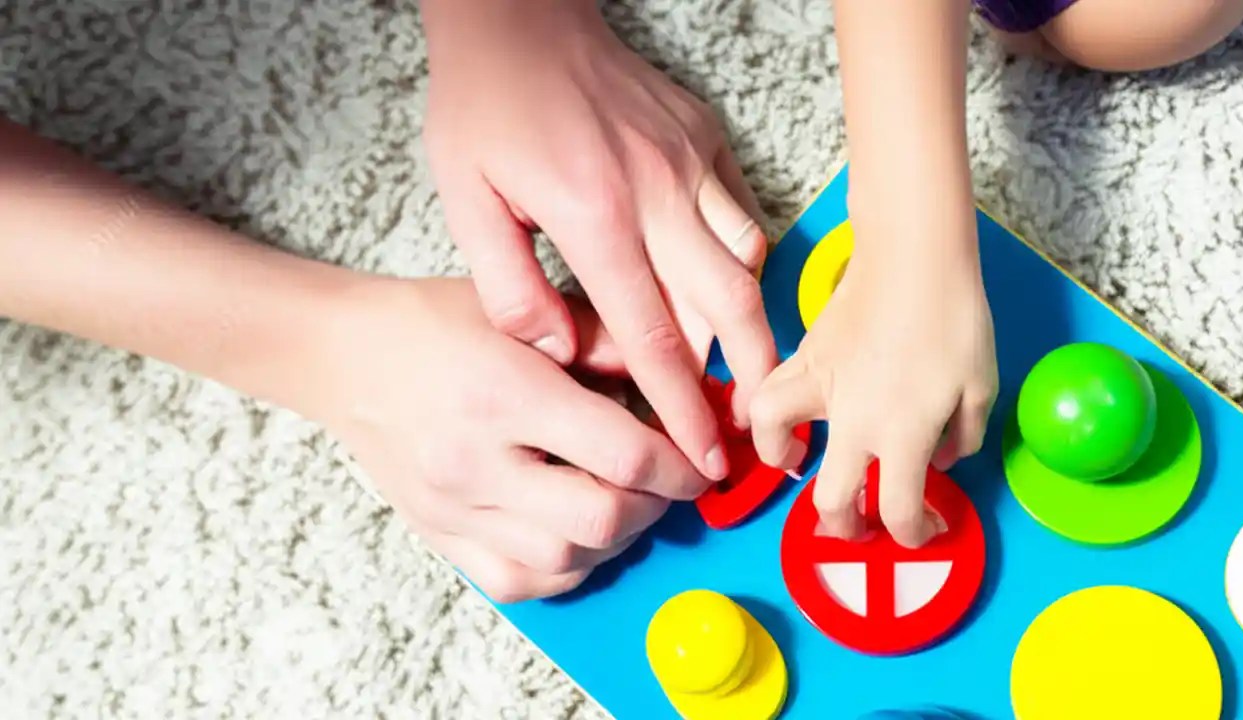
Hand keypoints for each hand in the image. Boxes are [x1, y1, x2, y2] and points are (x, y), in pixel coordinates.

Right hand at [296, 278, 707, 601]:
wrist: (344, 357)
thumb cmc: (435, 324)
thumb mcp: (522, 311)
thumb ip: (605, 343)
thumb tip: (681, 382)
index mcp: (504, 395)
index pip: (623, 455)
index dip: (681, 466)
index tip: (700, 460)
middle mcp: (476, 462)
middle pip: (601, 519)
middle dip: (654, 505)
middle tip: (665, 479)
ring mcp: (454, 509)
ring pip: (566, 558)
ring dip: (615, 536)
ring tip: (622, 496)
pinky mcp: (441, 537)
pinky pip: (521, 581)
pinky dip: (566, 561)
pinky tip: (575, 525)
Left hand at [422, 0, 777, 479]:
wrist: (518, 19)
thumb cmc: (486, 105)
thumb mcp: (465, 198)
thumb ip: (509, 287)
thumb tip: (559, 354)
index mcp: (595, 216)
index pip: (655, 338)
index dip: (684, 408)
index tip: (706, 456)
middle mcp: (657, 191)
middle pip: (728, 307)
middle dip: (753, 379)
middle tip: (761, 433)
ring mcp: (689, 160)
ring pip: (746, 260)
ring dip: (751, 323)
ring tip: (748, 375)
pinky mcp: (702, 137)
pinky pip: (742, 211)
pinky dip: (742, 260)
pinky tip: (724, 289)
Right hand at [749, 233, 997, 547]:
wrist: (915, 257)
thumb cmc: (956, 318)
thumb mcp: (981, 385)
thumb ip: (965, 436)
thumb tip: (943, 459)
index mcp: (904, 437)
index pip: (899, 511)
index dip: (914, 534)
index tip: (927, 528)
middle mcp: (854, 424)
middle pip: (833, 503)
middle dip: (846, 529)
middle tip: (859, 526)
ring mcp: (821, 389)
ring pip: (774, 439)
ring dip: (781, 459)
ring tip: (796, 459)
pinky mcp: (804, 357)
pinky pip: (769, 391)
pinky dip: (764, 407)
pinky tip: (780, 411)